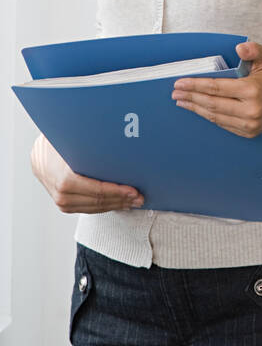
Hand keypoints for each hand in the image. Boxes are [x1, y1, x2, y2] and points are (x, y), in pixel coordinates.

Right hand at [30, 132, 144, 213]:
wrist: (39, 153)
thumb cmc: (59, 142)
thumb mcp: (72, 138)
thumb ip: (90, 143)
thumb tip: (119, 137)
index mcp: (64, 177)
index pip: (96, 190)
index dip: (117, 191)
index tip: (133, 190)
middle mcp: (61, 193)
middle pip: (97, 201)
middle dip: (121, 200)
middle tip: (139, 197)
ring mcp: (61, 201)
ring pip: (94, 208)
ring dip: (116, 205)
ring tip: (133, 202)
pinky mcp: (64, 205)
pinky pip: (88, 208)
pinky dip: (105, 206)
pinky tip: (119, 203)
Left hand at [171, 40, 261, 137]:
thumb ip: (254, 50)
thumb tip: (239, 48)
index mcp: (252, 90)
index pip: (217, 88)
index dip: (196, 85)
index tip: (180, 83)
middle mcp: (250, 110)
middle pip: (212, 103)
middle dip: (191, 97)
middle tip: (175, 92)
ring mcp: (249, 124)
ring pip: (215, 116)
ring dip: (196, 108)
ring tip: (182, 101)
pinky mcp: (249, 132)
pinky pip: (223, 124)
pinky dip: (208, 116)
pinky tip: (198, 109)